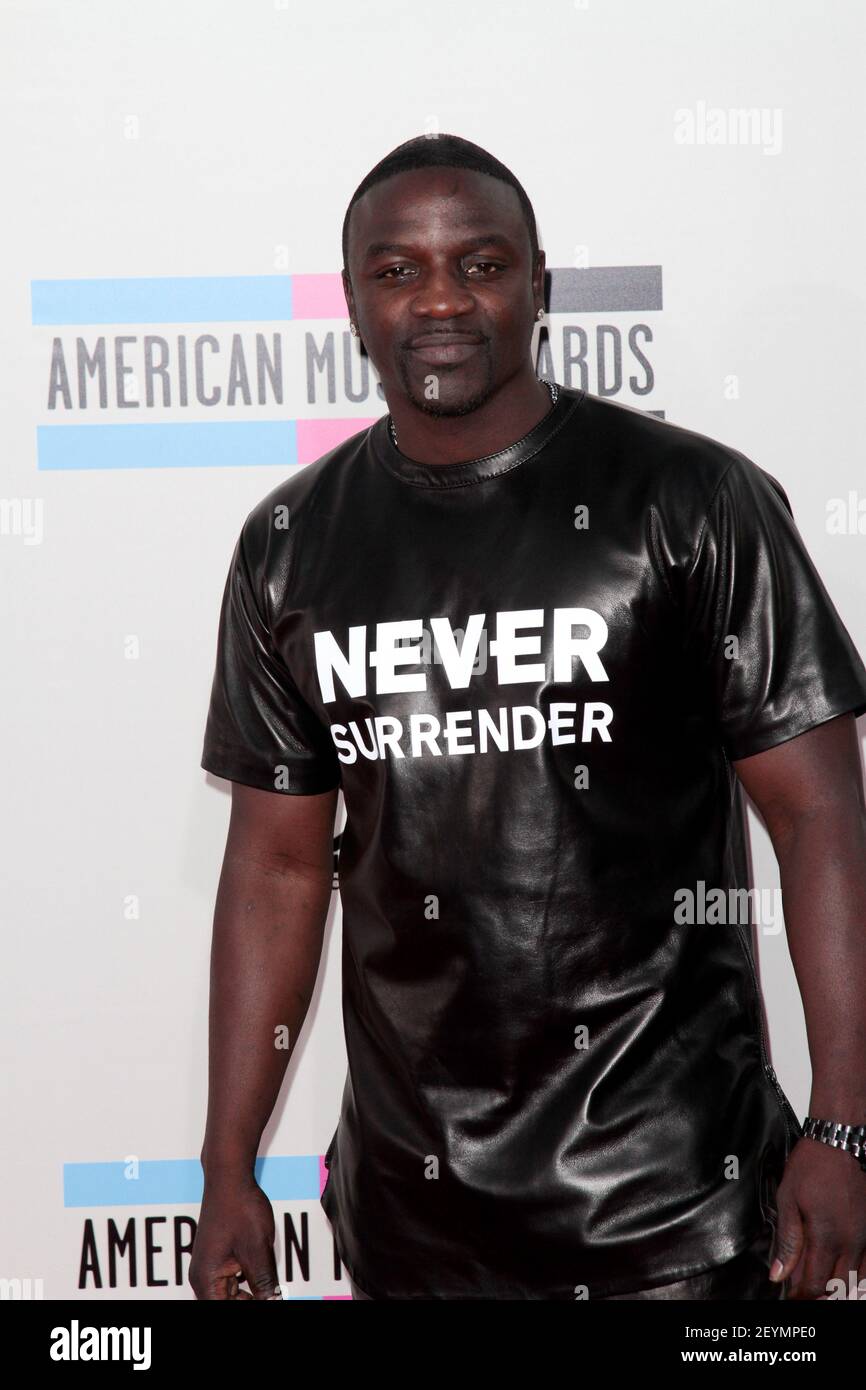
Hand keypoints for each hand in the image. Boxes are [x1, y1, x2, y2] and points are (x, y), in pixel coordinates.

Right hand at [189, 1175, 281, 1299]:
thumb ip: (265, 1284)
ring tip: (272, 1288)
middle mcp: (203, 1278)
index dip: (250, 1306)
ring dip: (252, 1294)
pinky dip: (249, 1283)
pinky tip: (265, 1277)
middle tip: (273, 1294)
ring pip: (232, 1295)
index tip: (270, 1299)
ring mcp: (210, 1267)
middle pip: (227, 1304)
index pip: (224, 1309)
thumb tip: (273, 1302)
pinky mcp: (219, 1258)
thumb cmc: (239, 1208)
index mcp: (206, 1281)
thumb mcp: (258, 1251)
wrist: (229, 1177)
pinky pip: (234, 1281)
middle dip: (251, 1300)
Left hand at [769, 1138, 865, 1298]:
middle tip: (803, 1291)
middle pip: (837, 1288)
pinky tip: (845, 1271)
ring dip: (839, 1287)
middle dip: (819, 1295)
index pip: (814, 1285)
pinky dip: (858, 1275)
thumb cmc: (813, 1164)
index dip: (800, 1295)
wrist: (841, 1140)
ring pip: (857, 1280)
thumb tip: (779, 1274)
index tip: (790, 1295)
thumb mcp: (788, 1198)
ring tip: (823, 1283)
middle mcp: (851, 1243)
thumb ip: (787, 1240)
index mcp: (826, 1237)